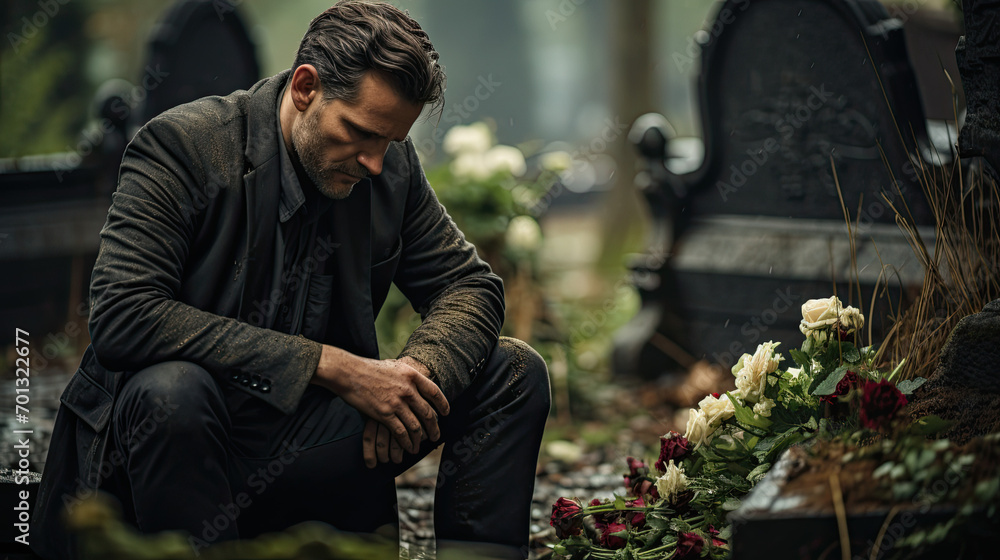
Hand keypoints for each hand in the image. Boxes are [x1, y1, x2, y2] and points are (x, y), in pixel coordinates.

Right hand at [312, 346, 448, 466]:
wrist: (350, 372)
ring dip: (420, 439)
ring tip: (421, 446)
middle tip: (436, 435)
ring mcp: (397, 402)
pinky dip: (406, 442)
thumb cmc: (369, 368)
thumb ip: (406, 375)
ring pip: (415, 426)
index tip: (446, 413)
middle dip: (433, 427)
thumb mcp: (394, 366)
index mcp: (412, 375)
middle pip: (427, 412)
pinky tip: (408, 447)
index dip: (442, 404)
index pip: (434, 392)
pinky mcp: (385, 414)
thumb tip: (415, 380)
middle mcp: (407, 389)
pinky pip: (401, 433)